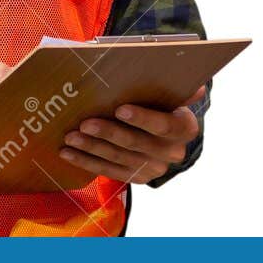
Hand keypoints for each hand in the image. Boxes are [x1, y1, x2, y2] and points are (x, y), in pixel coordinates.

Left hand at [59, 84, 205, 183]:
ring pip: (118, 158)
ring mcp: (153, 168)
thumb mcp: (171, 94)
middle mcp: (171, 153)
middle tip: (85, 123)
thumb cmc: (163, 104)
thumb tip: (194, 84)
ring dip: (92, 147)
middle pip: (136, 143)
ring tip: (71, 137)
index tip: (119, 109)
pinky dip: (86, 162)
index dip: (142, 119)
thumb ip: (175, 87)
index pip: (163, 125)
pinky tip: (68, 153)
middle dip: (108, 133)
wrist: (167, 136)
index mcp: (184, 129)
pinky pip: (108, 171)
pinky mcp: (136, 178)